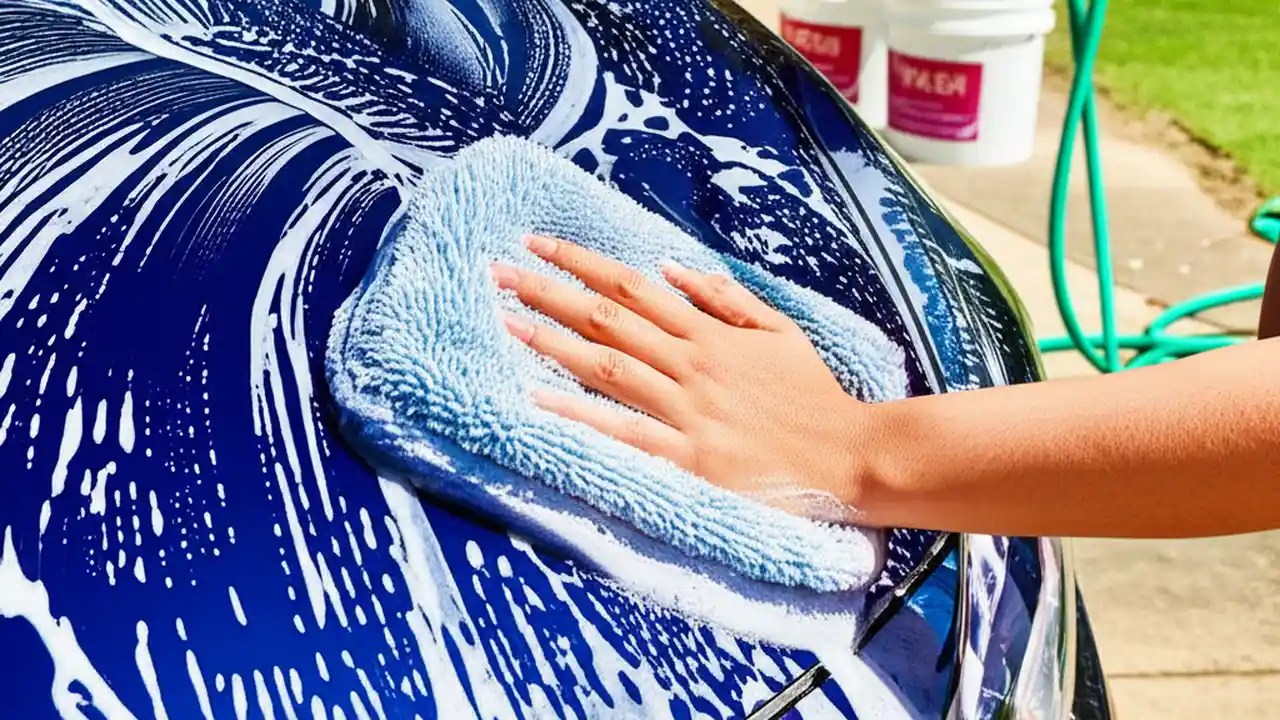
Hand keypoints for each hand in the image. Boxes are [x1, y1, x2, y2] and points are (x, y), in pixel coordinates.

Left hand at [492, 235, 869, 521]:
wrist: (850, 456)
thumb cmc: (814, 395)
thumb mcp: (779, 329)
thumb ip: (724, 297)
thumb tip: (671, 267)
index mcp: (710, 332)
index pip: (630, 286)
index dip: (579, 262)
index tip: (536, 245)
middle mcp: (692, 363)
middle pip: (607, 319)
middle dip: (548, 291)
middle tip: (496, 272)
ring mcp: (688, 410)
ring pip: (608, 366)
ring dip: (552, 341)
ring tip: (504, 321)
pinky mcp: (689, 458)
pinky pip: (624, 431)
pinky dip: (579, 414)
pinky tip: (538, 399)